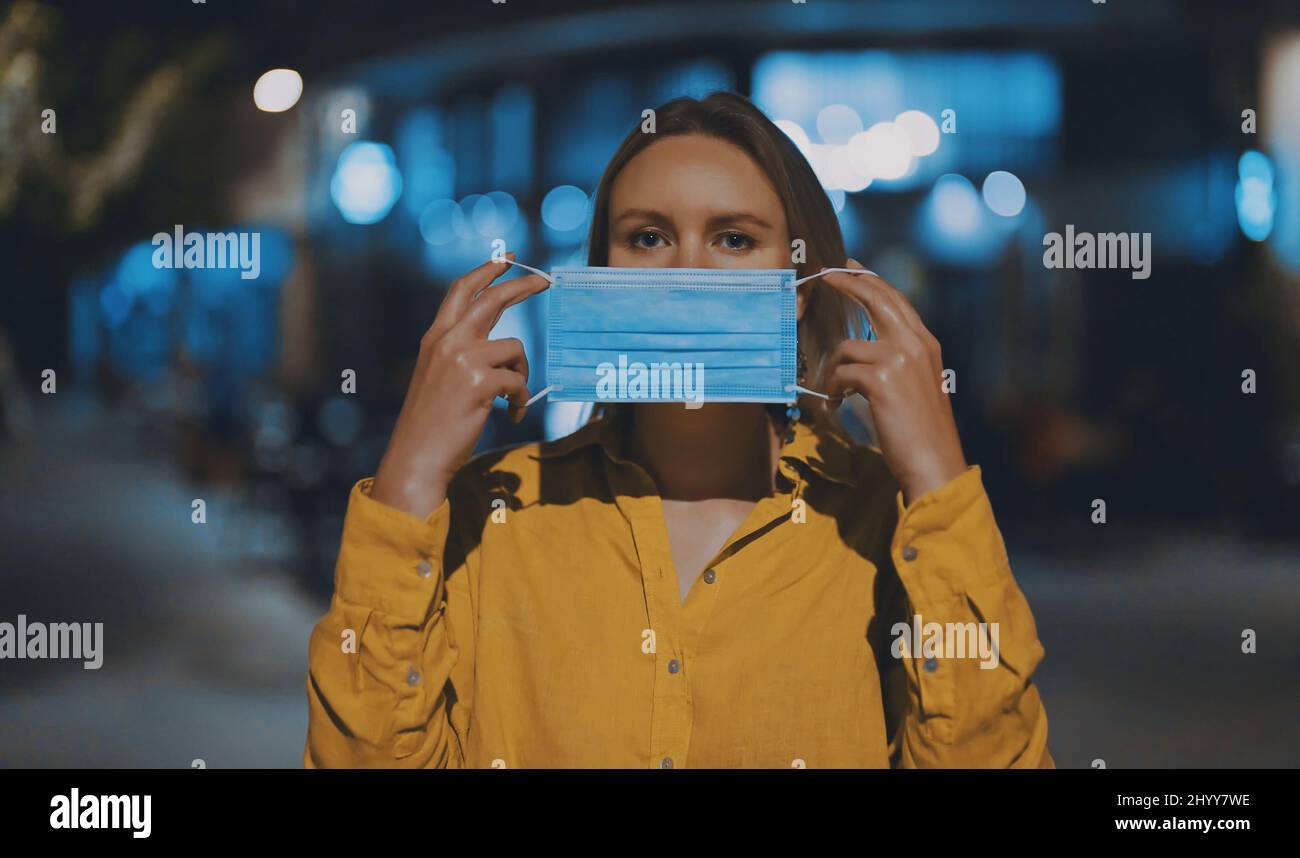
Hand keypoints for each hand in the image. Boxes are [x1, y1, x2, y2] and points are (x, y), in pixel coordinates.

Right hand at [370, 254, 548, 517]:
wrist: (417, 455)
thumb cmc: (431, 423)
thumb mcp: (439, 376)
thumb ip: (461, 354)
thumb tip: (500, 350)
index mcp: (435, 338)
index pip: (461, 291)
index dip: (486, 271)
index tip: (507, 258)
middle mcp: (447, 341)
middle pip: (492, 299)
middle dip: (522, 285)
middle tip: (546, 280)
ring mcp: (463, 360)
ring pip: (515, 349)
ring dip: (522, 373)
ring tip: (511, 398)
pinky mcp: (480, 382)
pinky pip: (518, 382)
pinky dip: (520, 400)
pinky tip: (510, 415)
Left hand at [820, 259, 966, 505]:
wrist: (934, 461)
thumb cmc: (922, 431)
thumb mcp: (918, 386)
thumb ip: (900, 362)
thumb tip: (867, 352)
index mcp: (927, 344)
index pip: (896, 301)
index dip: (872, 282)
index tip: (852, 268)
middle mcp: (915, 344)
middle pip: (878, 299)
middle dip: (850, 283)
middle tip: (827, 274)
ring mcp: (899, 359)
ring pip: (848, 347)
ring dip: (835, 370)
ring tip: (838, 393)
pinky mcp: (881, 378)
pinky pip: (842, 373)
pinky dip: (834, 389)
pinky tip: (838, 404)